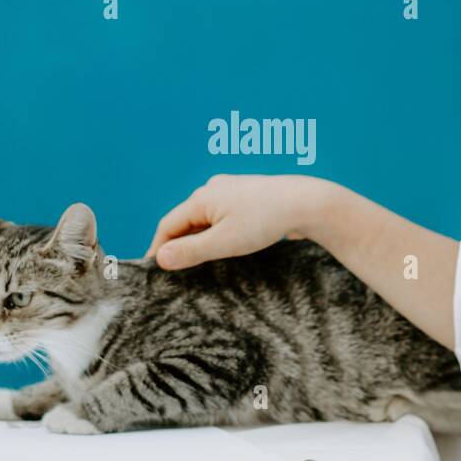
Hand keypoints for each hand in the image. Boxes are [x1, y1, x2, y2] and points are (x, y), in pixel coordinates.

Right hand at [144, 174, 333, 269]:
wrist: (307, 203)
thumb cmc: (265, 221)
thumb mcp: (224, 242)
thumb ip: (190, 251)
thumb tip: (160, 258)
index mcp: (201, 198)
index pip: (167, 225)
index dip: (158, 248)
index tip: (154, 270)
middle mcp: (212, 189)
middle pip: (185, 220)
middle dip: (179, 244)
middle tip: (176, 271)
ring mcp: (231, 191)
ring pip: (204, 219)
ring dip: (199, 239)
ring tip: (201, 263)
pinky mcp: (248, 197)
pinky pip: (222, 217)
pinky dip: (217, 232)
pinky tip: (226, 246)